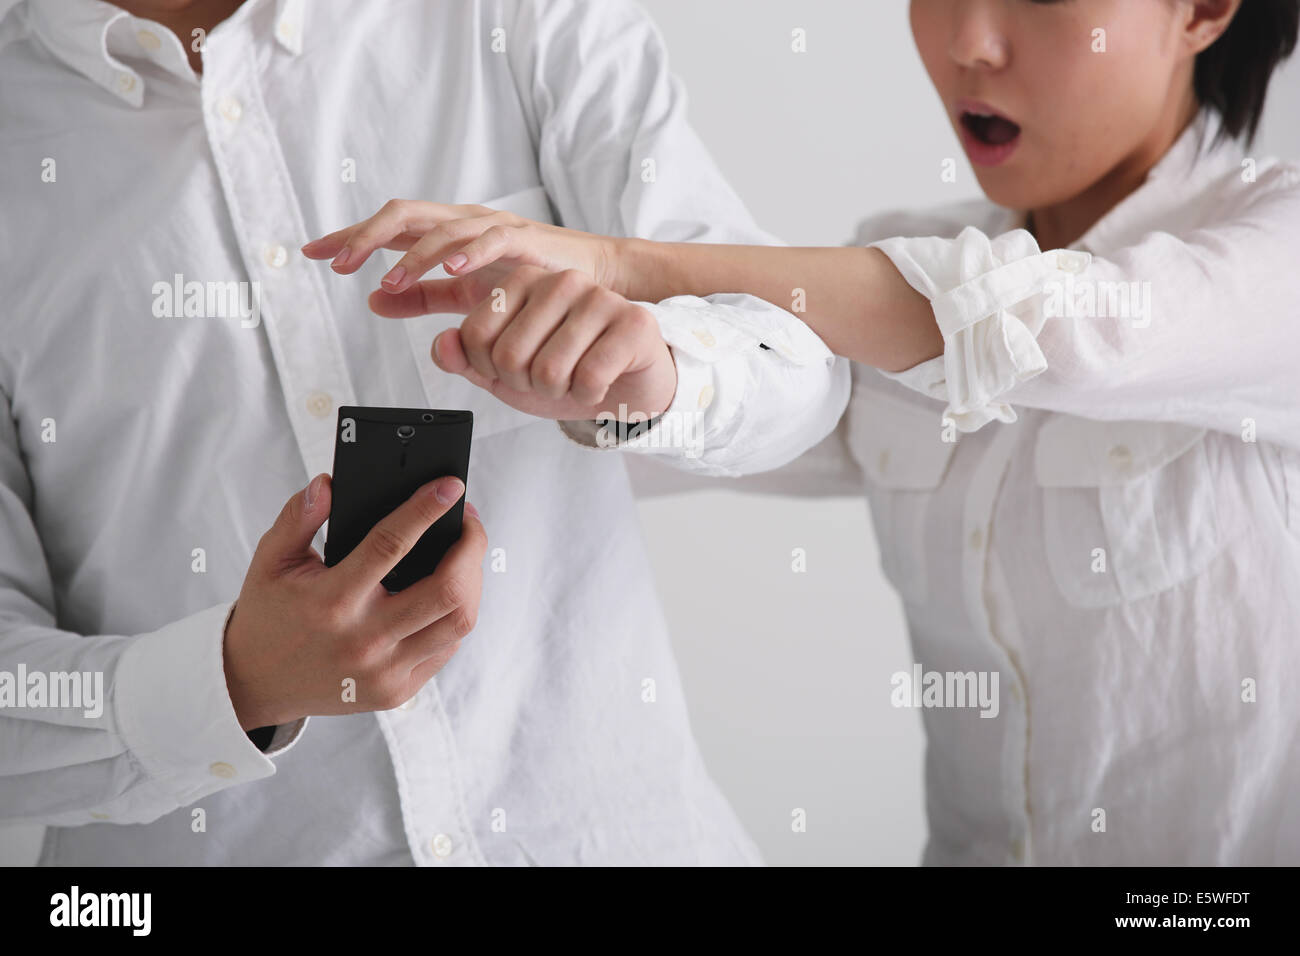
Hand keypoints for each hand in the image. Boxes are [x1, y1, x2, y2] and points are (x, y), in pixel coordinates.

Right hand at [223, 473, 486, 729]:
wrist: (256, 684)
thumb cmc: (269, 615)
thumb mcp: (271, 560)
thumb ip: (299, 517)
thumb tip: (329, 484)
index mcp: (331, 602)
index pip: (390, 545)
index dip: (425, 510)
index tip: (450, 486)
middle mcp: (364, 640)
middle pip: (448, 591)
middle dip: (471, 547)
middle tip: (468, 521)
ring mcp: (385, 670)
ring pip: (458, 622)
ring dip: (473, 581)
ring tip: (464, 554)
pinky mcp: (398, 690)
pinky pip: (447, 647)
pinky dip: (456, 613)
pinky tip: (449, 590)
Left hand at [301, 198, 626, 305]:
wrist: (590, 278)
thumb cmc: (527, 281)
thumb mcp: (464, 294)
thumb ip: (420, 296)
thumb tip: (373, 300)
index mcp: (445, 233)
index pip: (388, 228)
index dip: (349, 236)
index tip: (311, 250)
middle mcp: (463, 222)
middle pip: (404, 216)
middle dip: (366, 237)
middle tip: (337, 262)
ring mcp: (493, 227)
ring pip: (441, 229)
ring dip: (410, 256)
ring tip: (386, 280)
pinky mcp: (523, 240)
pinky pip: (490, 241)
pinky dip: (466, 254)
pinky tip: (447, 269)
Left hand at [432, 264, 677, 422]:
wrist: (628, 387)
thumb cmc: (568, 373)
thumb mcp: (505, 373)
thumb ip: (466, 358)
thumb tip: (441, 343)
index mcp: (522, 281)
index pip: (474, 335)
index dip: (492, 371)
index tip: (520, 368)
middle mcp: (560, 280)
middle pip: (509, 356)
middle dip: (529, 384)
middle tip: (554, 378)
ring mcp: (599, 297)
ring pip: (550, 370)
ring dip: (561, 392)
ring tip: (577, 378)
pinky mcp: (634, 321)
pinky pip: (589, 377)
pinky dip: (590, 395)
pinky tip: (603, 381)